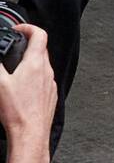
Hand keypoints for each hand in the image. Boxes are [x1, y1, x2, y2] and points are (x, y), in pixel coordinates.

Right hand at [0, 24, 56, 162]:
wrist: (30, 135)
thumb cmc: (17, 112)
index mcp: (36, 64)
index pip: (39, 34)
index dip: (28, 27)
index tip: (18, 29)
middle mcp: (47, 72)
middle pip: (41, 49)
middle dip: (27, 45)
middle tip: (15, 46)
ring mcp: (50, 85)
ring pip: (43, 66)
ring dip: (31, 62)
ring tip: (16, 68)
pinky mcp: (50, 98)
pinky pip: (44, 81)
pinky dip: (34, 78)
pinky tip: (22, 88)